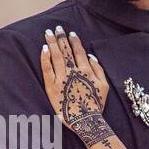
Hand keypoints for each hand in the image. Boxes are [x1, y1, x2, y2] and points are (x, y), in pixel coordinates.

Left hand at [39, 26, 111, 146]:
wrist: (86, 121)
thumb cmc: (96, 105)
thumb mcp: (104, 86)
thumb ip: (98, 69)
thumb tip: (91, 56)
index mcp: (86, 70)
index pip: (78, 51)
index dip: (74, 41)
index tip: (70, 33)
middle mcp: (73, 72)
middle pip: (66, 51)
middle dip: (61, 38)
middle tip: (57, 28)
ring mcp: (61, 78)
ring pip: (56, 56)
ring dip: (52, 43)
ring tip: (48, 33)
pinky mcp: (51, 87)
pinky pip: (47, 69)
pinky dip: (45, 57)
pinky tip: (44, 48)